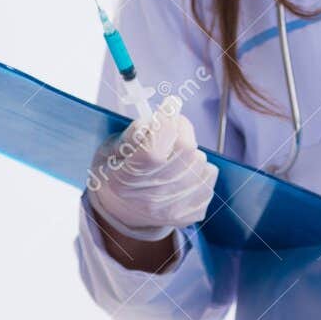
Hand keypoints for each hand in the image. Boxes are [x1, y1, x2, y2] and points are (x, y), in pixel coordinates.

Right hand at [86, 94, 217, 241]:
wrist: (125, 215)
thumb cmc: (117, 175)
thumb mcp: (111, 150)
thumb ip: (135, 132)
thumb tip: (164, 115)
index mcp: (125, 180)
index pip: (154, 148)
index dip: (166, 121)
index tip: (170, 104)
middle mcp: (152, 198)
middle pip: (185, 149)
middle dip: (181, 128)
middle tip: (171, 126)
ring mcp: (175, 208)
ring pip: (200, 160)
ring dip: (189, 151)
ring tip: (172, 157)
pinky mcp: (193, 212)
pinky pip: (210, 175)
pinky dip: (199, 167)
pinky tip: (182, 172)